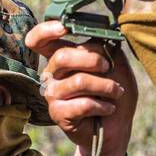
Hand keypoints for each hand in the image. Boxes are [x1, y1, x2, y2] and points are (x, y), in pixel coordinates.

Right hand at [26, 20, 137, 155]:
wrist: (116, 127)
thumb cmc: (114, 93)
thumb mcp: (116, 65)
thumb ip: (107, 48)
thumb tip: (102, 35)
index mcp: (61, 57)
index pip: (38, 40)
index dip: (46, 30)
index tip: (65, 27)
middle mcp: (52, 74)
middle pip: (63, 56)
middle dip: (93, 60)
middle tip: (109, 68)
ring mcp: (52, 95)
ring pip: (78, 82)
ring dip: (106, 86)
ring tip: (117, 93)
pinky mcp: (58, 114)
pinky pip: (83, 104)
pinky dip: (103, 105)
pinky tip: (109, 109)